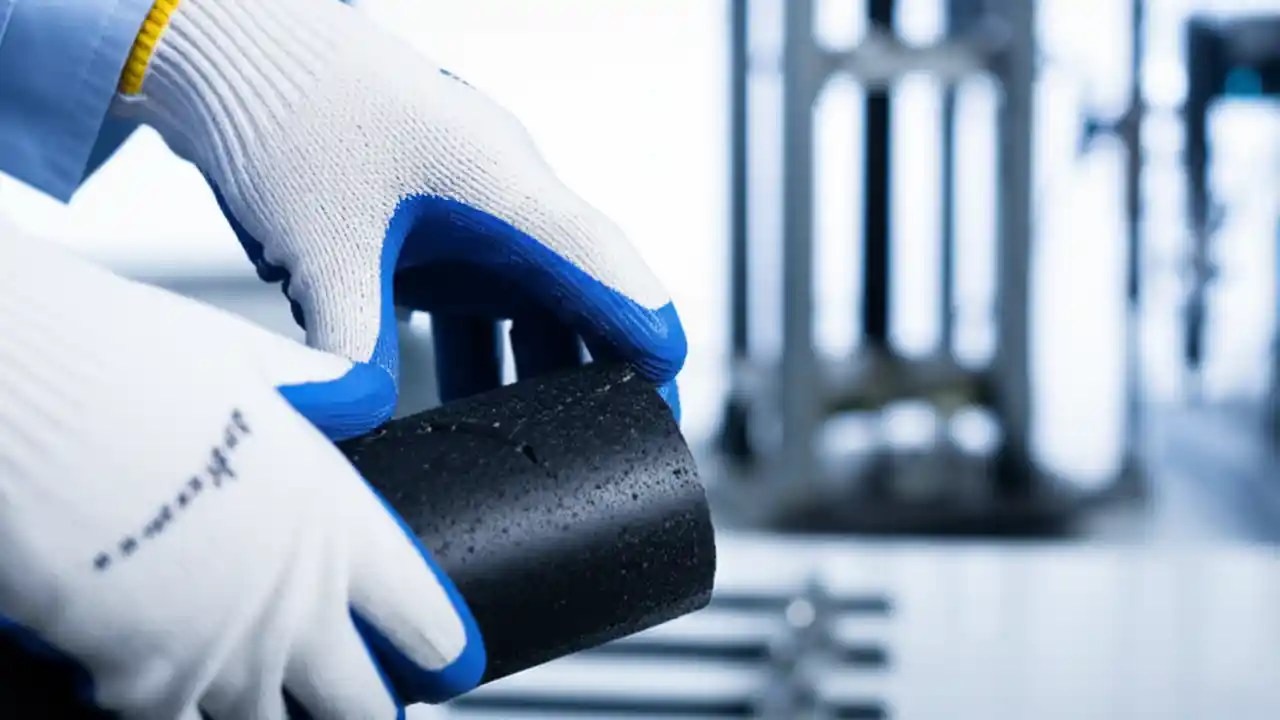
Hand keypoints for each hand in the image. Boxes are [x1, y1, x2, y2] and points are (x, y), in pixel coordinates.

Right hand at [0, 236, 484, 717]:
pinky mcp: (139, 686)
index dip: (439, 640)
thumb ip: (309, 387)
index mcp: (335, 522)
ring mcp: (220, 655)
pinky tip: (173, 699)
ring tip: (277, 714)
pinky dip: (182, 717)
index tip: (447, 656)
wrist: (25, 406)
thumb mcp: (241, 362)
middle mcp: (294, 602)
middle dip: (369, 709)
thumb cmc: (122, 368)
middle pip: (358, 700)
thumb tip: (355, 388)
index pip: (417, 610)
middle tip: (371, 711)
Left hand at [113, 0, 686, 433]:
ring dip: (532, 364)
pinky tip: (458, 394)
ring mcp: (466, 203)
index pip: (598, 259)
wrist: (234, 48)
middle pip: (579, 286)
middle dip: (600, 363)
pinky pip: (477, 292)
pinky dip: (479, 347)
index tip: (671, 381)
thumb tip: (357, 420)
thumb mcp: (320, 244)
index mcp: (499, 183)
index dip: (641, 322)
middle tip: (615, 436)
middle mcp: (500, 192)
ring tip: (531, 438)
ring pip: (527, 296)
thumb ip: (347, 341)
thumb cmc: (288, 113)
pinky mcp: (430, 215)